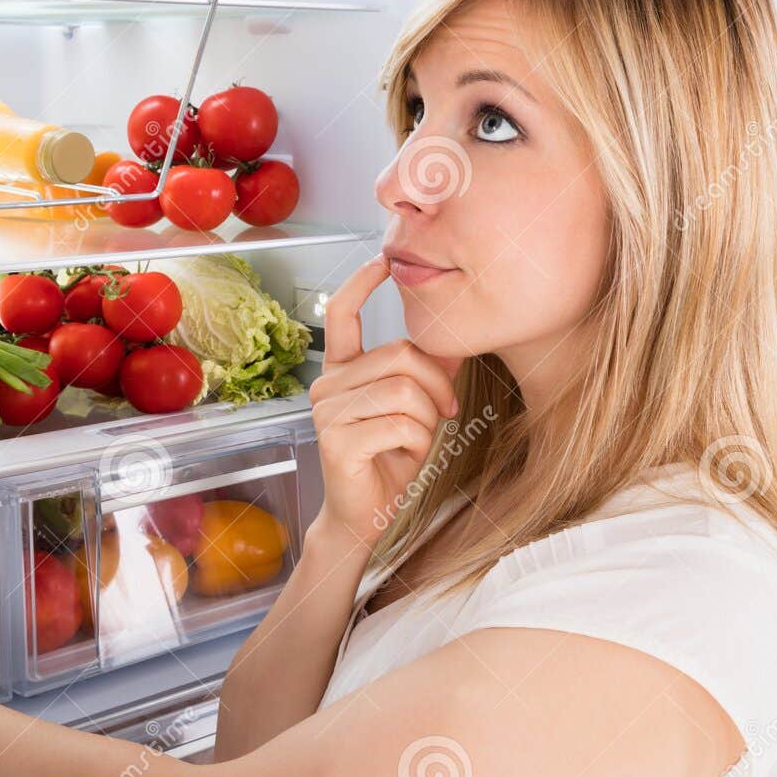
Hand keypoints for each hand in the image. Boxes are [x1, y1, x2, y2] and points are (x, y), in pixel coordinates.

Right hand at [307, 256, 461, 555]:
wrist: (364, 516)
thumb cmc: (388, 460)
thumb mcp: (413, 409)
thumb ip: (424, 373)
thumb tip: (450, 340)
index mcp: (340, 370)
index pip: (341, 314)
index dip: (362, 283)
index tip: (384, 260)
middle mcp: (326, 385)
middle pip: (400, 354)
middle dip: (437, 384)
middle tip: (445, 411)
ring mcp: (327, 412)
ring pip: (404, 390)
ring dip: (428, 419)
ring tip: (418, 440)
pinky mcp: (337, 440)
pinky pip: (400, 424)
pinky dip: (418, 442)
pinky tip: (406, 455)